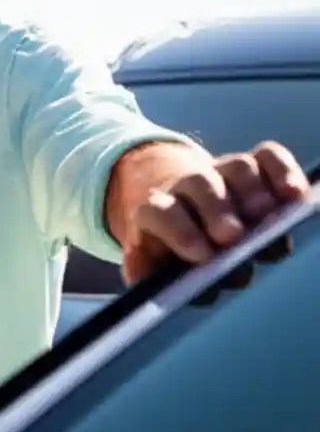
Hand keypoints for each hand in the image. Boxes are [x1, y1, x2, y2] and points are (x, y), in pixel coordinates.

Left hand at [121, 141, 310, 283]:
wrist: (188, 213)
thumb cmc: (174, 248)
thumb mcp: (154, 260)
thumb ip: (144, 267)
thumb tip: (138, 273)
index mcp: (158, 209)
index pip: (158, 212)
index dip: (178, 231)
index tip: (202, 255)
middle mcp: (189, 186)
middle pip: (199, 184)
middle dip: (216, 210)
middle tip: (233, 236)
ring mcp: (223, 172)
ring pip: (236, 167)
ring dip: (251, 190)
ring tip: (265, 215)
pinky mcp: (255, 166)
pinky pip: (268, 157)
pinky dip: (283, 171)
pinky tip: (294, 194)